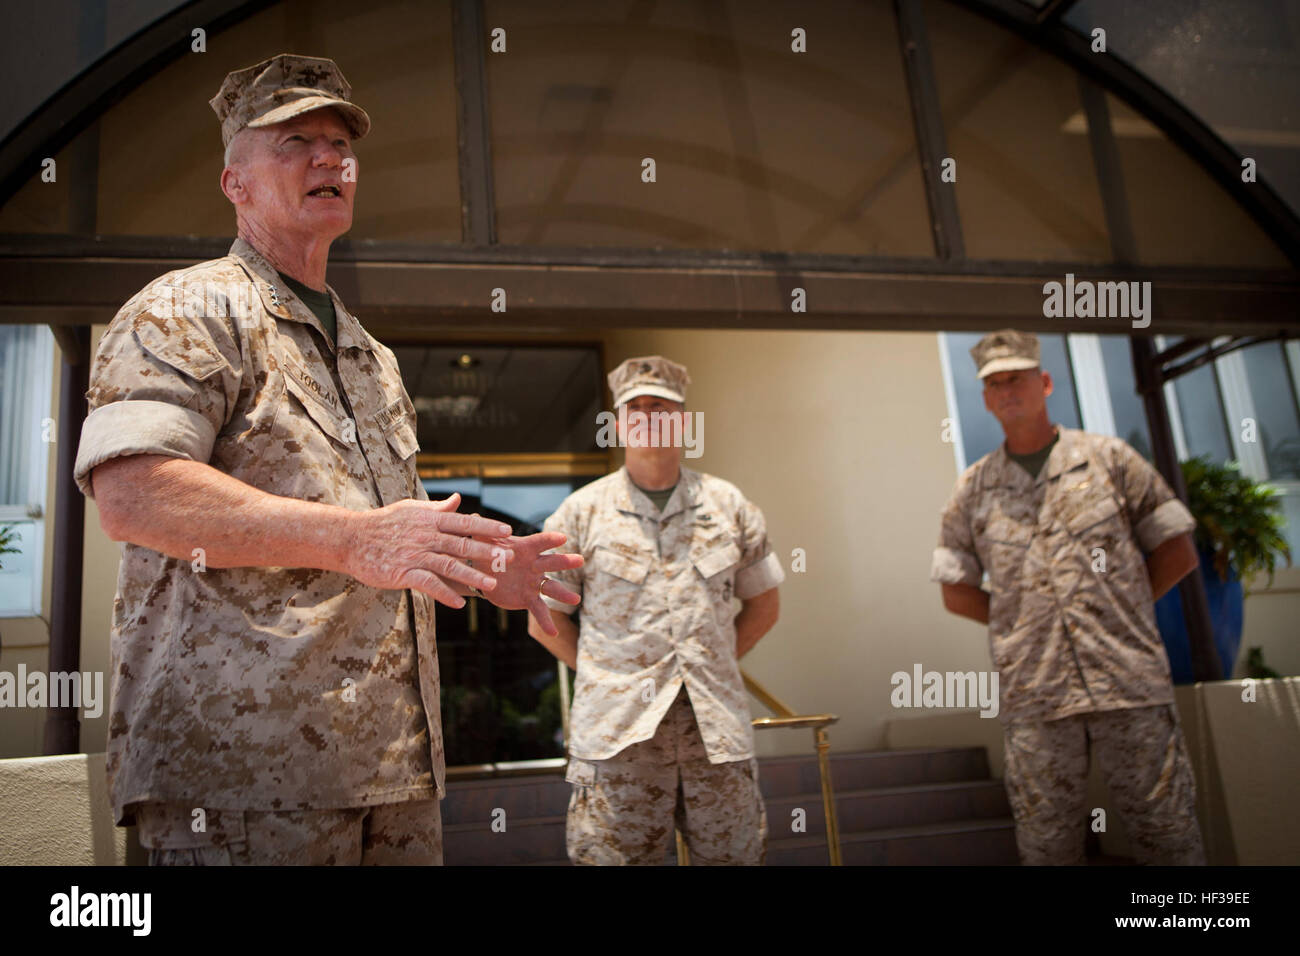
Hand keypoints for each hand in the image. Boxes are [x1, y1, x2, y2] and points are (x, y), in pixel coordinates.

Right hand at [343, 493, 514, 606]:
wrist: (352, 539)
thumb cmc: (383, 523)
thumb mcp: (411, 509)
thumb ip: (437, 508)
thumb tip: (457, 499)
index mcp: (430, 519)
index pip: (464, 522)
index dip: (487, 527)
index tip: (508, 531)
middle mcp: (426, 536)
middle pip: (462, 544)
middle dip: (488, 552)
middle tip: (510, 558)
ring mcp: (415, 555)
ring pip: (450, 566)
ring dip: (472, 576)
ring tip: (491, 585)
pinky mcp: (404, 573)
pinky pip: (429, 585)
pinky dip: (445, 594)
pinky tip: (460, 604)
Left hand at [479, 531, 582, 636]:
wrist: (481, 573)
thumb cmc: (485, 552)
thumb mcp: (481, 541)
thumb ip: (481, 531)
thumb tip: (475, 515)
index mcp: (525, 548)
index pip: (540, 542)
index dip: (550, 540)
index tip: (562, 538)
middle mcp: (534, 565)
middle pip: (552, 562)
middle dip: (565, 561)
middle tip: (580, 560)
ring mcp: (533, 583)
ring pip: (551, 588)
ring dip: (563, 593)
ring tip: (575, 599)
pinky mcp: (528, 599)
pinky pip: (539, 610)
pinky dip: (546, 621)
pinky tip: (553, 633)